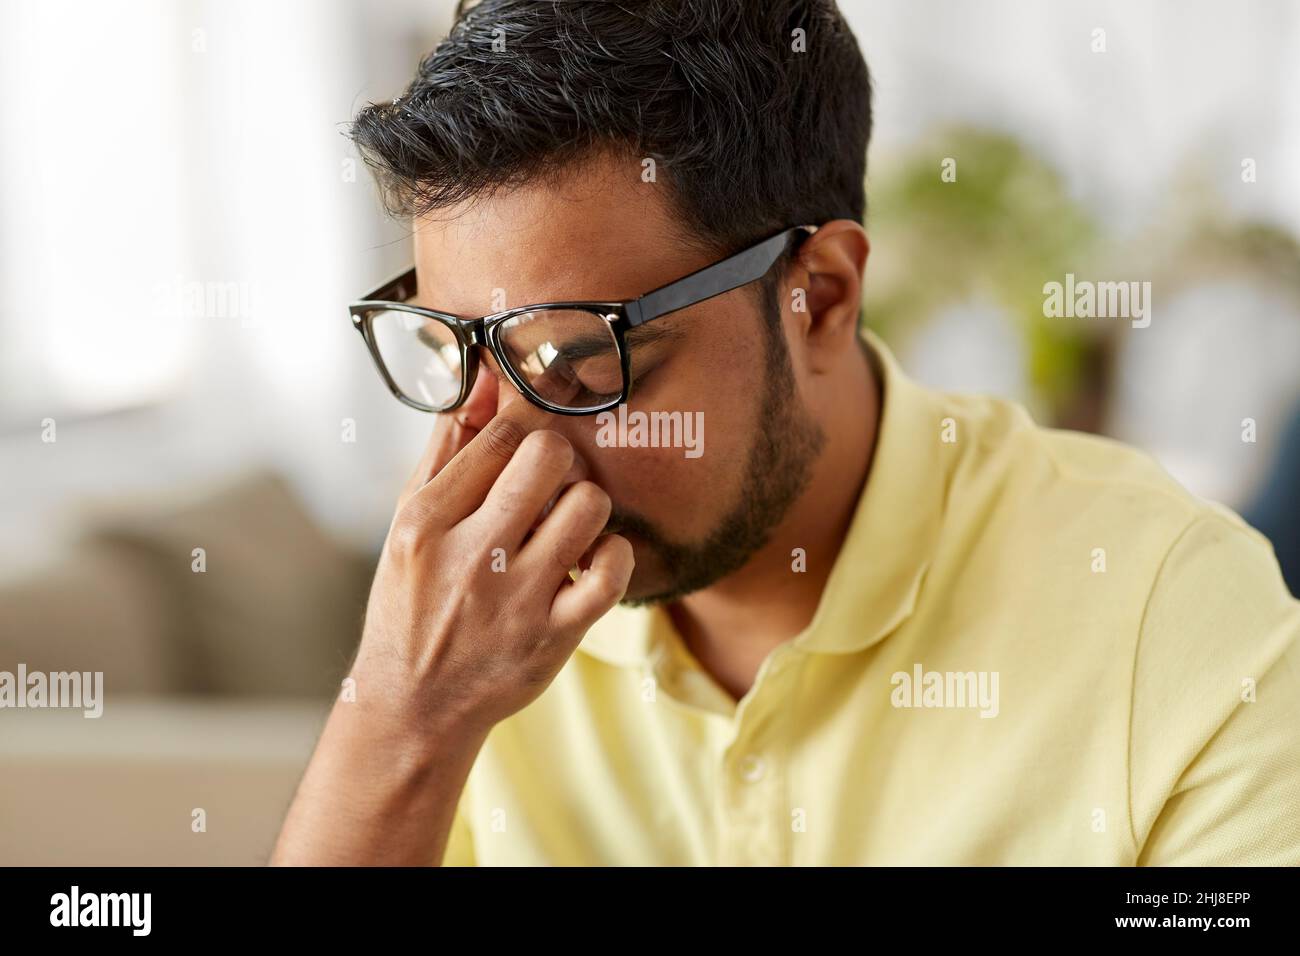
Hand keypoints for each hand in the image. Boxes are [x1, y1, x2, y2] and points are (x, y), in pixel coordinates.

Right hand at [351, 372, 635, 737]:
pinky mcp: (554, 636)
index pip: (500, 434)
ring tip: (567, 523)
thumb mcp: (408, 522)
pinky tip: (591, 558)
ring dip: (586, 506)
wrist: (414, 704)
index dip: (524, 427)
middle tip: (549, 483)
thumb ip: (446, 449)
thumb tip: (481, 380)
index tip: (525, 447)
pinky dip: (613, 556)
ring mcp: (516, 598)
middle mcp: (471, 556)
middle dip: (558, 459)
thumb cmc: (412, 602)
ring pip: (588, 505)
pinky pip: (612, 572)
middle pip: (549, 456)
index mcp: (427, 521)